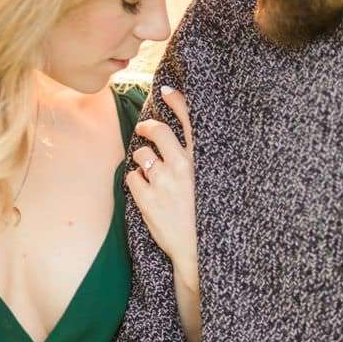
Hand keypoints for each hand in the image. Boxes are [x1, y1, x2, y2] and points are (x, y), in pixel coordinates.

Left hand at [126, 85, 196, 287]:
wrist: (199, 251)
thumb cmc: (206, 216)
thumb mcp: (211, 184)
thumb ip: (194, 162)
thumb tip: (174, 141)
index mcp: (202, 162)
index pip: (190, 123)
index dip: (177, 102)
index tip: (166, 90)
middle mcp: (182, 167)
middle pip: (156, 131)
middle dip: (146, 127)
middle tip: (145, 129)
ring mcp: (162, 181)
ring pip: (141, 155)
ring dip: (143, 162)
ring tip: (153, 177)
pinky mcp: (146, 197)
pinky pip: (131, 177)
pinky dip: (136, 182)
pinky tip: (148, 193)